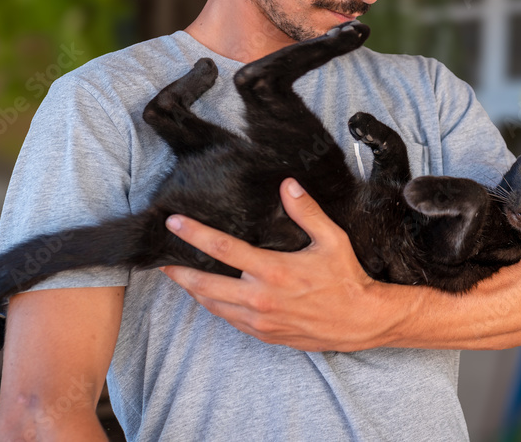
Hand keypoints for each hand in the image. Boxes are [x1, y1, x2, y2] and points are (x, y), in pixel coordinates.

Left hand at [159, 178, 411, 351]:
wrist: (360, 321)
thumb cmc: (347, 279)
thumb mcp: (332, 239)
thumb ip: (307, 212)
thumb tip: (287, 185)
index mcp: (273, 272)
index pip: (223, 249)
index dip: (195, 234)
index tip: (174, 223)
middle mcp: (260, 299)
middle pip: (205, 285)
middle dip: (179, 271)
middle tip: (160, 259)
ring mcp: (260, 321)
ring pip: (213, 305)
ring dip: (194, 290)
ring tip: (180, 275)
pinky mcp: (265, 334)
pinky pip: (230, 320)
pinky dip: (215, 306)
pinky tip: (210, 296)